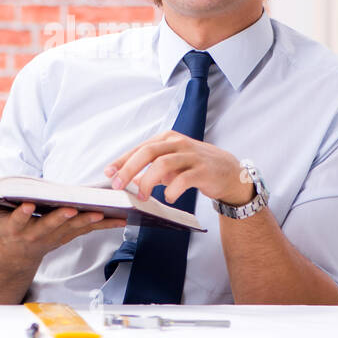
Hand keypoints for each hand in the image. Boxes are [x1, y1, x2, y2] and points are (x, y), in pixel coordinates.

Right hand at [0, 199, 124, 262]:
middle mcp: (37, 234)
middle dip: (61, 219)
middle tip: (73, 211)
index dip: (20, 215)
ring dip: (88, 222)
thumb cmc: (3, 231)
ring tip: (102, 213)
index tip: (24, 206)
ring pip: (73, 229)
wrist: (18, 257)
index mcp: (16, 228)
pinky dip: (105, 223)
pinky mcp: (70, 234)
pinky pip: (89, 230)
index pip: (17, 221)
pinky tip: (121, 217)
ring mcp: (55, 236)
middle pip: (50, 226)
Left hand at [104, 131, 254, 205]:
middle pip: (148, 152)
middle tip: (118, 185)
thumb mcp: (171, 166)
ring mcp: (191, 155)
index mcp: (167, 139)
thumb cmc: (195, 167)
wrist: (229, 172)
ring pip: (163, 164)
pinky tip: (169, 198)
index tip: (108, 173)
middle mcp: (177, 143)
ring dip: (148, 181)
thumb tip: (127, 181)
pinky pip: (184, 179)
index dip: (122, 161)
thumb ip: (150, 171)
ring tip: (142, 196)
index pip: (139, 148)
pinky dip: (172, 190)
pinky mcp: (203, 170)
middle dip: (129, 169)